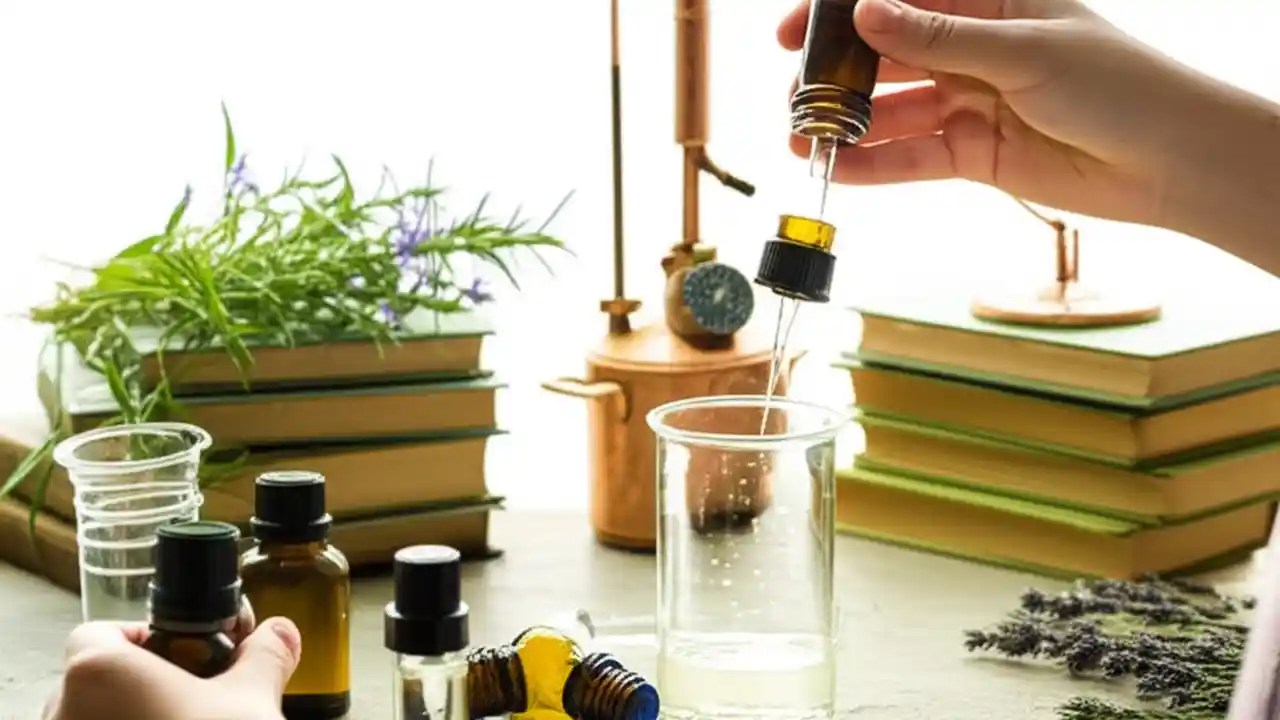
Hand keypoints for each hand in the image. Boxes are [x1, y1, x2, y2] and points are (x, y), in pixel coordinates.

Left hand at [42, 617, 301, 719]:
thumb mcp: (252, 703)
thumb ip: (265, 658)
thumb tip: (278, 636)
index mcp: (98, 673)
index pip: (100, 633)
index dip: (145, 638)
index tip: (184, 657)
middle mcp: (66, 714)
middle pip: (95, 682)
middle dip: (142, 687)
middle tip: (193, 699)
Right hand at [778, 0, 1279, 269]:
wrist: (1168, 161)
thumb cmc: (1117, 84)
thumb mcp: (1022, 50)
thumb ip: (939, 37)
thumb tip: (866, 14)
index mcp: (991, 2)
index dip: (845, 9)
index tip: (797, 30)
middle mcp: (974, 48)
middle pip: (888, 54)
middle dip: (838, 73)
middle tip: (796, 94)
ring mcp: (970, 101)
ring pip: (893, 109)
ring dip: (848, 123)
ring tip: (802, 138)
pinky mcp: (974, 154)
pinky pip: (912, 156)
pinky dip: (875, 165)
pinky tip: (837, 170)